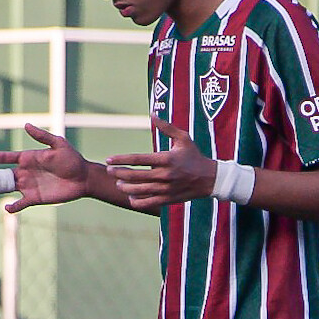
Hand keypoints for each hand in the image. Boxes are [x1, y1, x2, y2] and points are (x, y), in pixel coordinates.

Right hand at [0, 124, 95, 212]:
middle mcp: (25, 172)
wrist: (83, 178)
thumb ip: (42, 136)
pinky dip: (13, 206)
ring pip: (6, 187)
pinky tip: (7, 208)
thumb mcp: (58, 144)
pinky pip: (20, 203)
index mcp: (27, 158)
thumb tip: (26, 124)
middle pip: (1, 174)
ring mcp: (29, 185)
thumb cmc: (72, 159)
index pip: (5, 158)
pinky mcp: (35, 198)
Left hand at [104, 117, 223, 208]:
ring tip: (118, 183)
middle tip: (109, 171)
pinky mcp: (168, 199)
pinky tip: (130, 197)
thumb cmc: (194, 156)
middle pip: (135, 176)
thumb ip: (167, 127)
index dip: (121, 159)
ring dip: (125, 187)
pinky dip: (137, 201)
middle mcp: (165, 175)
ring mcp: (166, 189)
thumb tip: (152, 114)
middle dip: (119, 173)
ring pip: (139, 191)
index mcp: (166, 159)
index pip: (138, 159)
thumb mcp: (183, 138)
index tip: (109, 160)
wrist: (210, 179)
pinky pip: (148, 203)